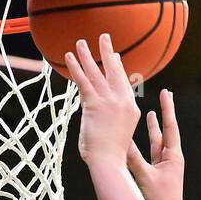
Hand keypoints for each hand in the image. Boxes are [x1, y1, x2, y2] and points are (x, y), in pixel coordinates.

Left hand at [65, 35, 140, 167]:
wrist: (109, 162)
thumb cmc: (111, 154)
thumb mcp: (117, 132)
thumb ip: (109, 118)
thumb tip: (96, 113)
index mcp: (131, 107)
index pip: (124, 83)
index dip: (118, 68)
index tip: (115, 56)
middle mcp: (122, 101)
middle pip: (114, 71)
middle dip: (108, 52)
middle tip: (104, 37)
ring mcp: (109, 101)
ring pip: (97, 73)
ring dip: (87, 56)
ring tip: (80, 43)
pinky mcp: (94, 105)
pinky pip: (83, 82)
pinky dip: (76, 68)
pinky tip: (69, 57)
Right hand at [126, 88, 183, 199]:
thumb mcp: (144, 178)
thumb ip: (132, 159)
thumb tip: (120, 143)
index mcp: (173, 157)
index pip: (170, 128)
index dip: (167, 110)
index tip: (166, 93)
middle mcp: (169, 161)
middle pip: (164, 133)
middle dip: (161, 116)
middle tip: (163, 97)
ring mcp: (162, 169)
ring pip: (155, 144)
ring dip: (151, 130)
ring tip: (149, 115)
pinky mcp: (154, 177)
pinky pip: (147, 157)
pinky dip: (140, 147)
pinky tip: (136, 141)